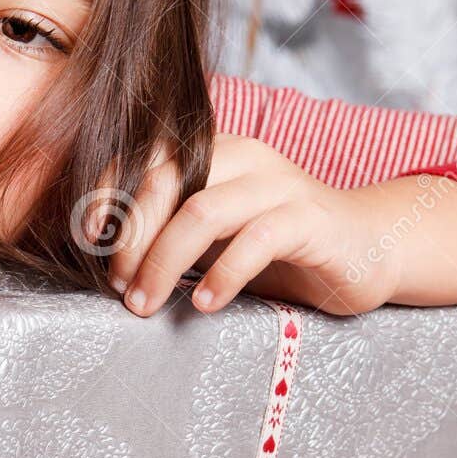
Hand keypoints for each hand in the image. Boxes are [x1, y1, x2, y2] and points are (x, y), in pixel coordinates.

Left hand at [94, 135, 399, 317]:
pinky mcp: (308, 220)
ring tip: (147, 304)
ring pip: (202, 210)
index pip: (144, 158)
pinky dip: (222, 275)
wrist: (367, 247)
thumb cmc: (280, 246)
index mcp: (213, 151)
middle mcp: (242, 156)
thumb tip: (105, 258)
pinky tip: (206, 305)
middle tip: (121, 289)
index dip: (108, 195)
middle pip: (164, 183)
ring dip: (163, 262)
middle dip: (130, 240)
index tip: (89, 241)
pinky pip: (255, 240)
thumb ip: (170, 231)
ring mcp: (277, 185)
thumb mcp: (216, 234)